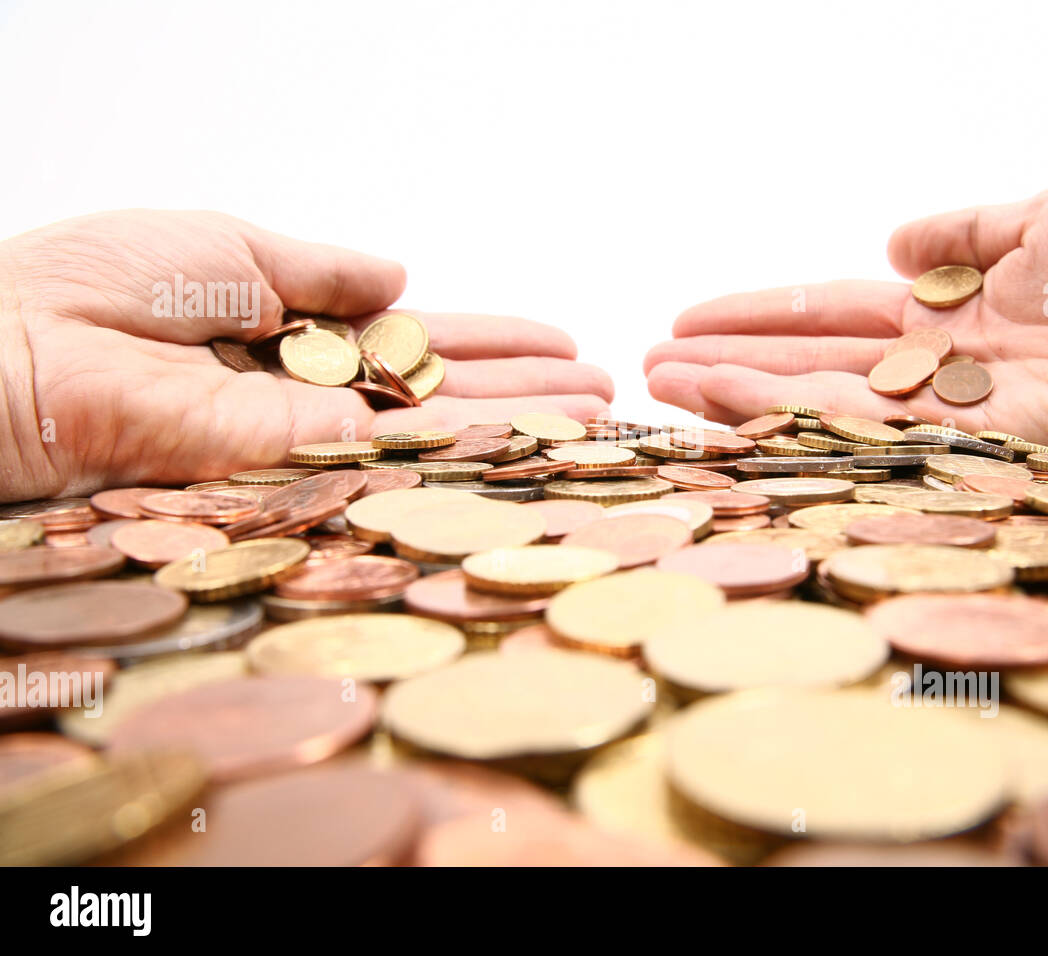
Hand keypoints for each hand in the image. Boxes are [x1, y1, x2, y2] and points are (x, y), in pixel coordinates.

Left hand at [0, 211, 612, 501]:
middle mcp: (312, 391)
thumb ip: (323, 268)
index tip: (555, 341)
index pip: (414, 342)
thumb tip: (403, 273)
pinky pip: (394, 453)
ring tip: (598, 415)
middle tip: (605, 391)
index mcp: (297, 330)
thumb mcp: (230, 244)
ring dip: (520, 424)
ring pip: (432, 431)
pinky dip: (467, 448)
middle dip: (525, 391)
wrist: (14, 346)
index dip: (488, 343)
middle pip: (440, 394)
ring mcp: (308, 435)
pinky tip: (531, 441)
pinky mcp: (294, 468)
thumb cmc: (100, 282)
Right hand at [644, 178, 1047, 488]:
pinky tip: (730, 406)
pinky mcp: (975, 447)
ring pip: (824, 407)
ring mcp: (956, 415)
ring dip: (737, 394)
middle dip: (730, 364)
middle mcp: (944, 375)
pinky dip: (793, 418)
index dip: (764, 317)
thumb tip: (894, 241)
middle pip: (814, 370)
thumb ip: (971, 229)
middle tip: (649, 366)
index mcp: (960, 319)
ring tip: (660, 385)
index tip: (694, 317)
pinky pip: (870, 434)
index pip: (836, 320)